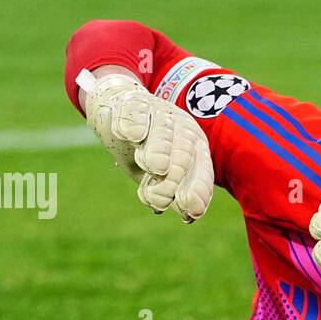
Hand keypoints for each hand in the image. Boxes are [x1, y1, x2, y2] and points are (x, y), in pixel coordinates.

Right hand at [78, 69, 213, 222]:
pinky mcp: (134, 104)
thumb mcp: (160, 175)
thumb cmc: (145, 148)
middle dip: (172, 181)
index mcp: (196, 148)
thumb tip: (188, 215)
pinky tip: (132, 136)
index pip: (202, 172)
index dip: (197, 190)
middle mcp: (183, 129)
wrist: (118, 108)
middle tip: (158, 197)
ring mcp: (160, 114)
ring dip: (155, 156)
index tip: (188, 208)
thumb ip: (173, 194)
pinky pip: (135, 117)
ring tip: (150, 165)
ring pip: (162, 137)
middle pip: (183, 158)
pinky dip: (133, 128)